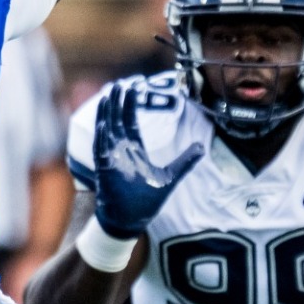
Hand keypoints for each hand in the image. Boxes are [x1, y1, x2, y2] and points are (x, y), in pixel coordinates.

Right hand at [91, 84, 203, 238]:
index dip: (130, 104)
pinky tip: (104, 123)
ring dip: (107, 113)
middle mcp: (121, 150)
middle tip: (119, 83)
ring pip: (107, 130)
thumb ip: (185, 161)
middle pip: (117, 119)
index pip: (130, 120)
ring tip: (109, 95)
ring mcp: (111, 158)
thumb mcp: (170, 177)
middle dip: (118, 102)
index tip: (132, 87)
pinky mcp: (105, 169)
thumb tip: (202, 147)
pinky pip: (101, 149)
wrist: (131, 220)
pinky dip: (102, 137)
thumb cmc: (146, 201)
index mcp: (135, 149)